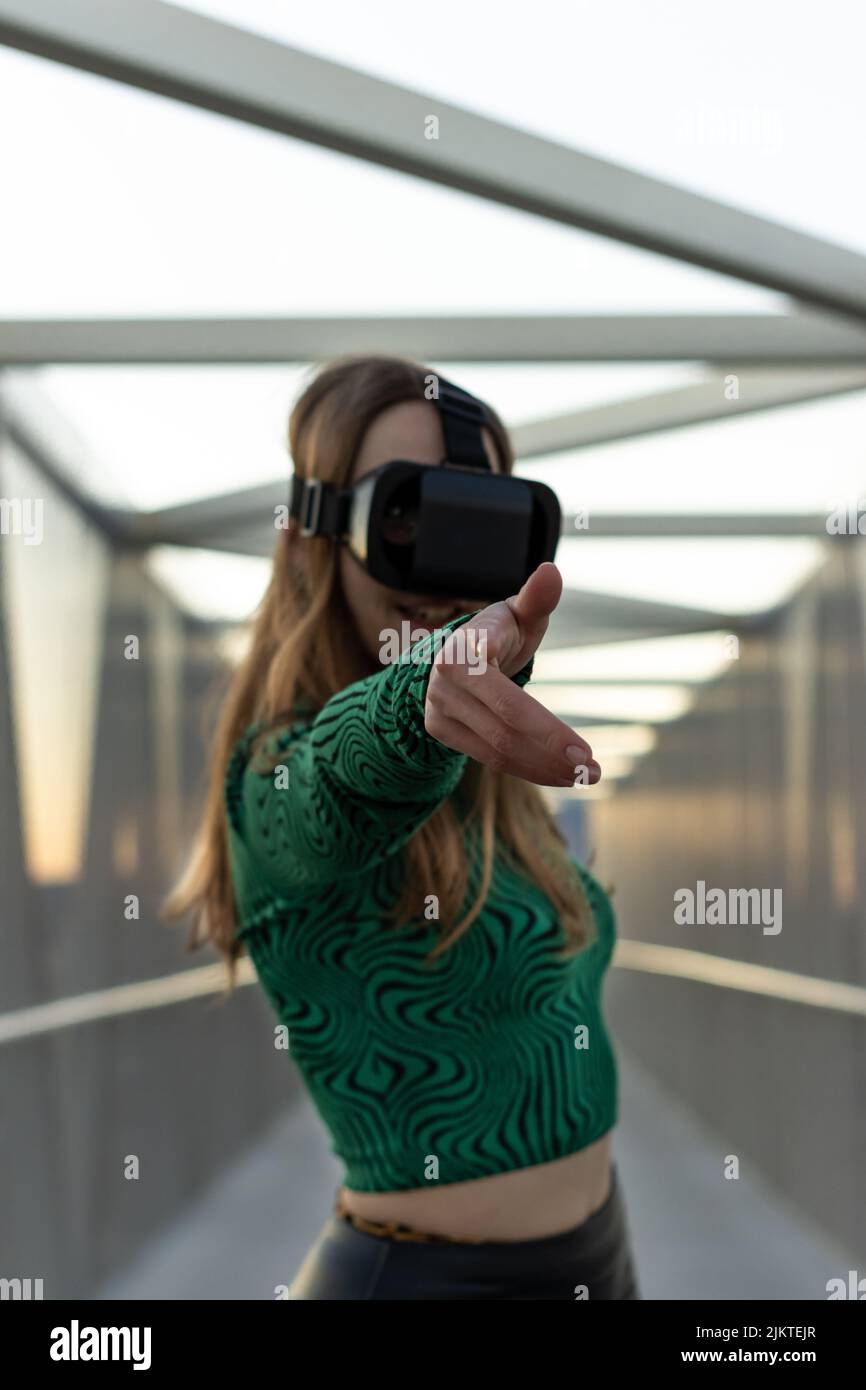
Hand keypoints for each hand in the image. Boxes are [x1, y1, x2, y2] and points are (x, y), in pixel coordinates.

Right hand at [424, 562, 600, 786]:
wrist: (452, 651)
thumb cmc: (498, 631)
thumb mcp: (519, 614)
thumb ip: (537, 599)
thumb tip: (552, 571)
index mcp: (466, 649)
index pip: (510, 701)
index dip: (547, 730)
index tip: (584, 752)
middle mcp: (445, 681)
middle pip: (505, 731)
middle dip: (552, 755)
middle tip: (594, 770)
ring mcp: (438, 708)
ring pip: (498, 751)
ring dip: (544, 769)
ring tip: (584, 776)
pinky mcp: (439, 730)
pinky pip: (488, 758)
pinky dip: (526, 769)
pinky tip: (557, 774)